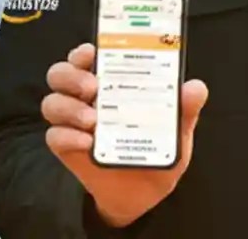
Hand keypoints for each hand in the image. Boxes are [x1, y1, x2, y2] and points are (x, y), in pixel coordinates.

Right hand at [42, 42, 208, 227]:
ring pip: (51, 102)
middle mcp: (85, 98)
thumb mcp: (177, 131)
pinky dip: (68, 136)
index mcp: (109, 84)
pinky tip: (88, 142)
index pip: (85, 57)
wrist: (145, 196)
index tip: (92, 52)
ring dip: (68, 106)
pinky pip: (54, 136)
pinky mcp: (66, 148)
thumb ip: (185, 110)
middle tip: (93, 87)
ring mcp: (72, 123)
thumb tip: (196, 87)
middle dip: (71, 75)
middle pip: (60, 74)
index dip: (82, 51)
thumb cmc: (157, 152)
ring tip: (92, 119)